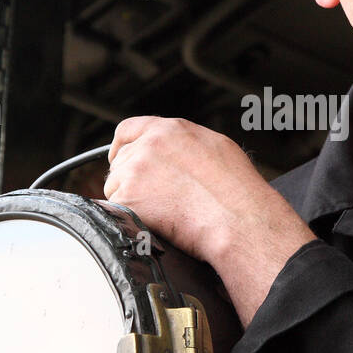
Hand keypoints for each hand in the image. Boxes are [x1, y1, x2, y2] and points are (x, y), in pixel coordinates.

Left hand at [104, 115, 315, 324]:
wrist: (237, 220)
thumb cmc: (237, 191)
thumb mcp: (217, 148)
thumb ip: (185, 143)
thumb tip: (176, 151)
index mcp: (170, 131)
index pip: (128, 129)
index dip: (121, 146)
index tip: (119, 159)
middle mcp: (149, 146)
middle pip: (121, 162)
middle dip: (130, 179)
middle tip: (150, 199)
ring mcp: (136, 171)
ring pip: (115, 187)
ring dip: (128, 200)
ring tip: (159, 213)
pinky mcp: (128, 198)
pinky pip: (115, 209)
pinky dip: (128, 218)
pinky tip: (152, 222)